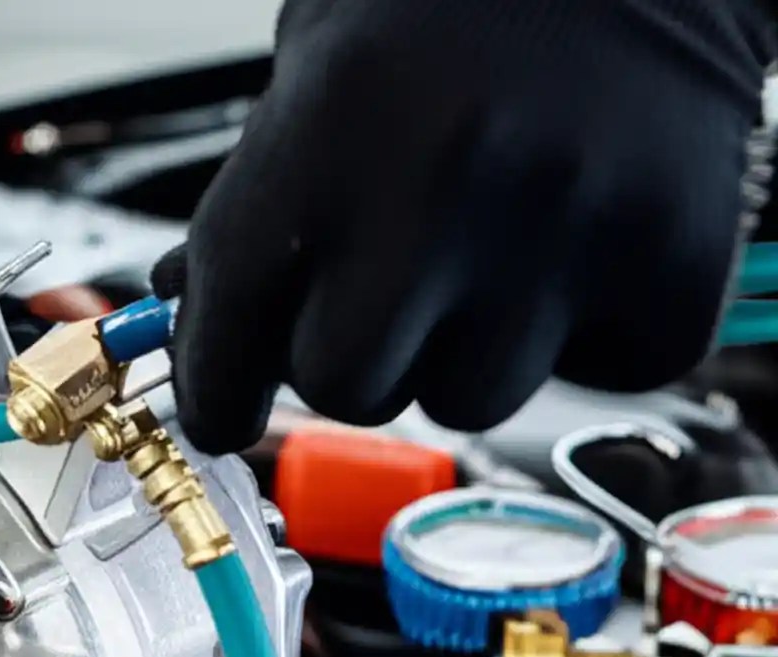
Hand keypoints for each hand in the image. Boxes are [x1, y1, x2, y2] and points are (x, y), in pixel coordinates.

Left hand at [153, 0, 775, 453]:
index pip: (228, 339)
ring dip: (460, 352)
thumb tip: (189, 303)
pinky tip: (573, 247)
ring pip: (469, 399)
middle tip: (376, 296)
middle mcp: (441, 190)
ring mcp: (568, 231)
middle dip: (347, 360)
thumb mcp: (313, 79)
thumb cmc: (445, 2)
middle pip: (348, 392)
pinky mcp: (671, 264)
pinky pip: (593, 374)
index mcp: (324, 135)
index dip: (215, 393)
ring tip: (487, 249)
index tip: (224, 411)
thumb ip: (256, 202)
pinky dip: (578, 336)